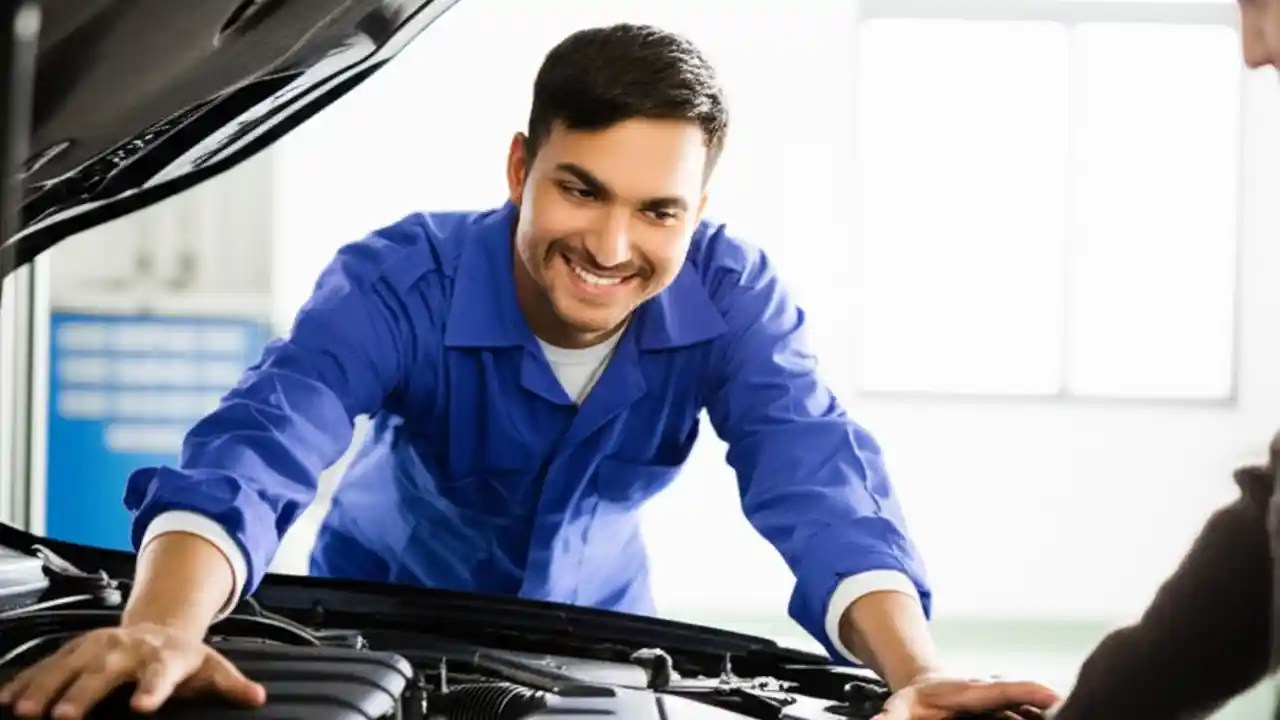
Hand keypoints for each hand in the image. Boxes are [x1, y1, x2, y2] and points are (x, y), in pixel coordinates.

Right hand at [0, 623, 265, 718]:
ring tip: (25, 711)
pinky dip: (24, 682)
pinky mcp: (73, 650)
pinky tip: (6, 701)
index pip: (161, 675)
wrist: (160, 628)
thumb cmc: (184, 659)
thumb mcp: (211, 670)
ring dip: (44, 688)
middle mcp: (128, 649)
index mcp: (165, 657)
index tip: (142, 706)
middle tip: (65, 717)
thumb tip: (257, 697)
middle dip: (83, 693)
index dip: (153, 690)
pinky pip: (45, 666)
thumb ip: (230, 686)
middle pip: (105, 672)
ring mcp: (97, 647)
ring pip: (67, 666)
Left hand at [873, 673, 1061, 719]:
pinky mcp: (1005, 712)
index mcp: (972, 690)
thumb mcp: (900, 706)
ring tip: (1068, 719)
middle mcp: (993, 693)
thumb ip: (892, 718)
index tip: (1054, 696)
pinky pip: (1027, 716)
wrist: (923, 685)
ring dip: (1048, 716)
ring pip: (1033, 710)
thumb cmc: (915, 698)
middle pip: (1029, 699)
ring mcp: (1002, 703)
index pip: (1006, 688)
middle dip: (1049, 706)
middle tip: (1069, 715)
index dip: (1032, 691)